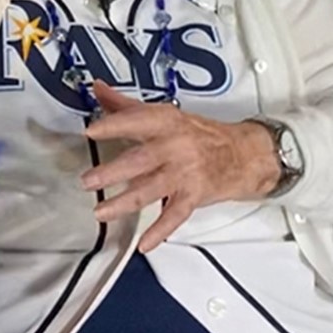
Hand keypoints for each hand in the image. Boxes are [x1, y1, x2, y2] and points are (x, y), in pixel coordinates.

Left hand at [81, 84, 282, 251]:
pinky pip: (175, 215)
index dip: (114, 124)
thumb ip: (127, 106)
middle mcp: (176, 146)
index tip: (91, 130)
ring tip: (101, 212)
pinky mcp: (194, 194)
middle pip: (141, 159)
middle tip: (89, 180)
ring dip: (125, 202)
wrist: (242, 154)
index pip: (138, 120)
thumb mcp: (166, 115)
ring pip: (152, 189)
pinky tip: (144, 243)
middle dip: (114, 171)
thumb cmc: (200, 134)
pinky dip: (160, 231)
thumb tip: (98, 89)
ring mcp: (186, 172)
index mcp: (167, 122)